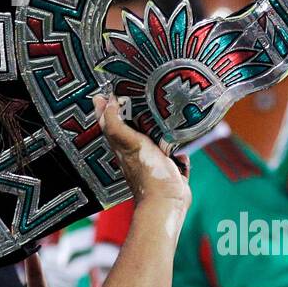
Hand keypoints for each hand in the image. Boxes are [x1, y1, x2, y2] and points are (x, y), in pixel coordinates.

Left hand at [93, 93, 190, 208]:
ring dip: (166, 130)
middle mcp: (137, 151)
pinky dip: (181, 151)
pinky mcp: (171, 169)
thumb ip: (115, 123)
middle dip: (142, 113)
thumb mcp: (129, 143)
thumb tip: (104, 100)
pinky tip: (183, 146)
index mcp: (123, 144)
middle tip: (146, 93)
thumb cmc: (148, 173)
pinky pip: (177, 154)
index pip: (112, 119)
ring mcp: (154, 160)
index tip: (114, 86)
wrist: (168, 201)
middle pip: (137, 126)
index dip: (111, 104)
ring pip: (159, 139)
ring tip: (171, 113)